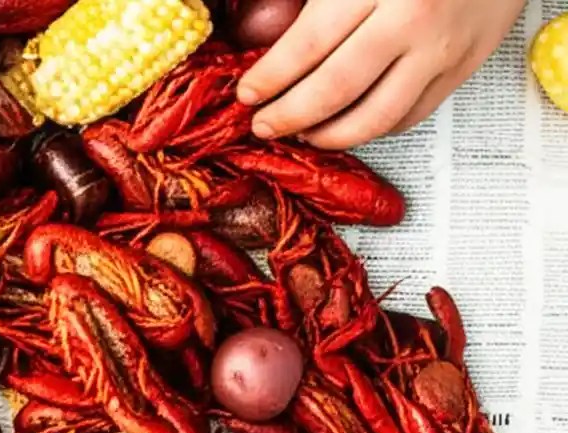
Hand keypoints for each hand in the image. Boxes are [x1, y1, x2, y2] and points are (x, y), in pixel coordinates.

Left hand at [237, 0, 525, 148]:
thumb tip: (261, 19)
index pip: (309, 45)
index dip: (271, 76)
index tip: (246, 94)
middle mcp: (413, 23)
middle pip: (336, 90)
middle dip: (289, 115)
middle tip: (262, 125)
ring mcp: (443, 52)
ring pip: (375, 117)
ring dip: (330, 135)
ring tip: (301, 133)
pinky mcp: (463, 69)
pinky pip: (410, 116)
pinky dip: (372, 129)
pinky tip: (345, 125)